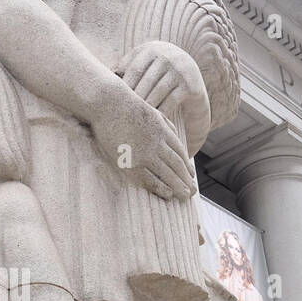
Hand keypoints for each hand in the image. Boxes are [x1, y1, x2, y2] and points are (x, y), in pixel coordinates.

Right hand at [93, 78, 196, 200]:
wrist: (108, 104)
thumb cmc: (126, 108)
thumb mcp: (152, 113)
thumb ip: (165, 125)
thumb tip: (175, 136)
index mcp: (163, 131)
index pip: (180, 153)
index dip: (187, 166)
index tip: (190, 176)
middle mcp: (157, 144)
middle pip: (177, 165)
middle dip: (186, 180)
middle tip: (193, 192)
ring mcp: (144, 153)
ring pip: (167, 173)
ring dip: (178, 186)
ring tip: (185, 196)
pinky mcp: (131, 162)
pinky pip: (149, 178)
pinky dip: (160, 187)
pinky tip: (168, 194)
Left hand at [120, 40, 208, 121]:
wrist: (191, 76)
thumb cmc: (158, 71)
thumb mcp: (144, 62)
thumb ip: (127, 66)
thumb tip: (106, 76)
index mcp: (153, 49)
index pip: (134, 69)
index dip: (124, 87)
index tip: (115, 102)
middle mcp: (168, 56)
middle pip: (145, 82)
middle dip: (134, 100)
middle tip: (122, 114)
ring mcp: (181, 70)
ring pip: (157, 93)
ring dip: (146, 107)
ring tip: (135, 119)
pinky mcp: (191, 86)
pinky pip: (171, 102)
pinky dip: (160, 112)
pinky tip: (152, 120)